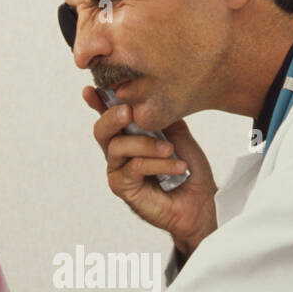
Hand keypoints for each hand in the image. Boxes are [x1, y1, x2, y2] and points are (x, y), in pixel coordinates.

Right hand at [83, 87, 217, 256]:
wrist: (201, 201)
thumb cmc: (189, 168)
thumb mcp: (178, 133)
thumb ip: (161, 115)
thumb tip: (149, 94)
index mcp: (129, 134)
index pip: (108, 115)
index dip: (97, 102)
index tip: (91, 89)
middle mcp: (119, 152)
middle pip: (102, 130)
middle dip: (112, 117)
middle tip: (129, 111)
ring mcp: (118, 171)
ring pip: (117, 147)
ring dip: (146, 144)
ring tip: (170, 150)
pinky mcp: (124, 188)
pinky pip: (133, 167)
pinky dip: (156, 164)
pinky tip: (177, 166)